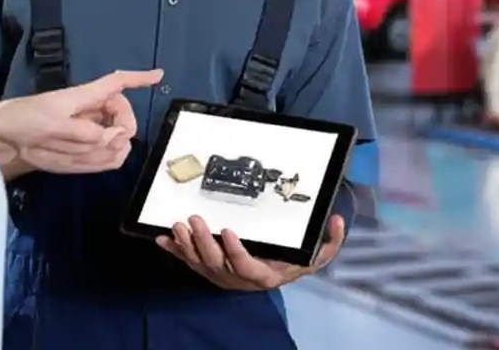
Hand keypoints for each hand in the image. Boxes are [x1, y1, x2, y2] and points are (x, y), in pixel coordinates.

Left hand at [0, 69, 162, 177]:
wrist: (1, 142)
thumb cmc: (23, 120)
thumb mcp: (53, 123)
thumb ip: (86, 132)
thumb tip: (115, 138)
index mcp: (86, 97)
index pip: (117, 84)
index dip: (139, 78)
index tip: (159, 76)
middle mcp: (92, 114)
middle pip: (124, 119)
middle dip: (121, 131)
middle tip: (108, 142)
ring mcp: (88, 134)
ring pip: (116, 143)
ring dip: (103, 151)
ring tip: (71, 153)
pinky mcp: (82, 153)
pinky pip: (105, 160)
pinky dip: (97, 163)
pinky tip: (76, 162)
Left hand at [157, 214, 345, 290]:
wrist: (277, 273)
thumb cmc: (294, 262)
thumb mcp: (317, 256)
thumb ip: (330, 242)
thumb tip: (337, 220)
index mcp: (263, 275)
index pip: (246, 267)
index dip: (235, 252)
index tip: (228, 231)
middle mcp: (238, 279)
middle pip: (216, 264)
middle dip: (203, 242)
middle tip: (195, 219)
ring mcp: (221, 275)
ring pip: (199, 263)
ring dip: (186, 245)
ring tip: (178, 225)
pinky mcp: (208, 269)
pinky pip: (189, 261)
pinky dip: (174, 250)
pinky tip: (162, 238)